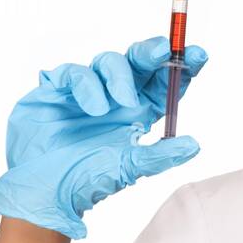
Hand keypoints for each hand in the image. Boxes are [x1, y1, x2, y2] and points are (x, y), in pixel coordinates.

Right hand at [0, 36, 207, 238]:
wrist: (44, 192)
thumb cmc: (85, 181)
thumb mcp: (129, 169)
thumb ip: (161, 156)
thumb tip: (195, 145)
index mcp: (138, 112)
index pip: (164, 83)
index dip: (182, 67)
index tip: (198, 55)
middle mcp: (114, 97)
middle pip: (138, 63)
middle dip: (153, 53)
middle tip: (164, 50)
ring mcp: (85, 91)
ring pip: (108, 62)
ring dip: (119, 77)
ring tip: (122, 102)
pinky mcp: (55, 90)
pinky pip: (74, 73)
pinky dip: (87, 86)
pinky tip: (94, 107)